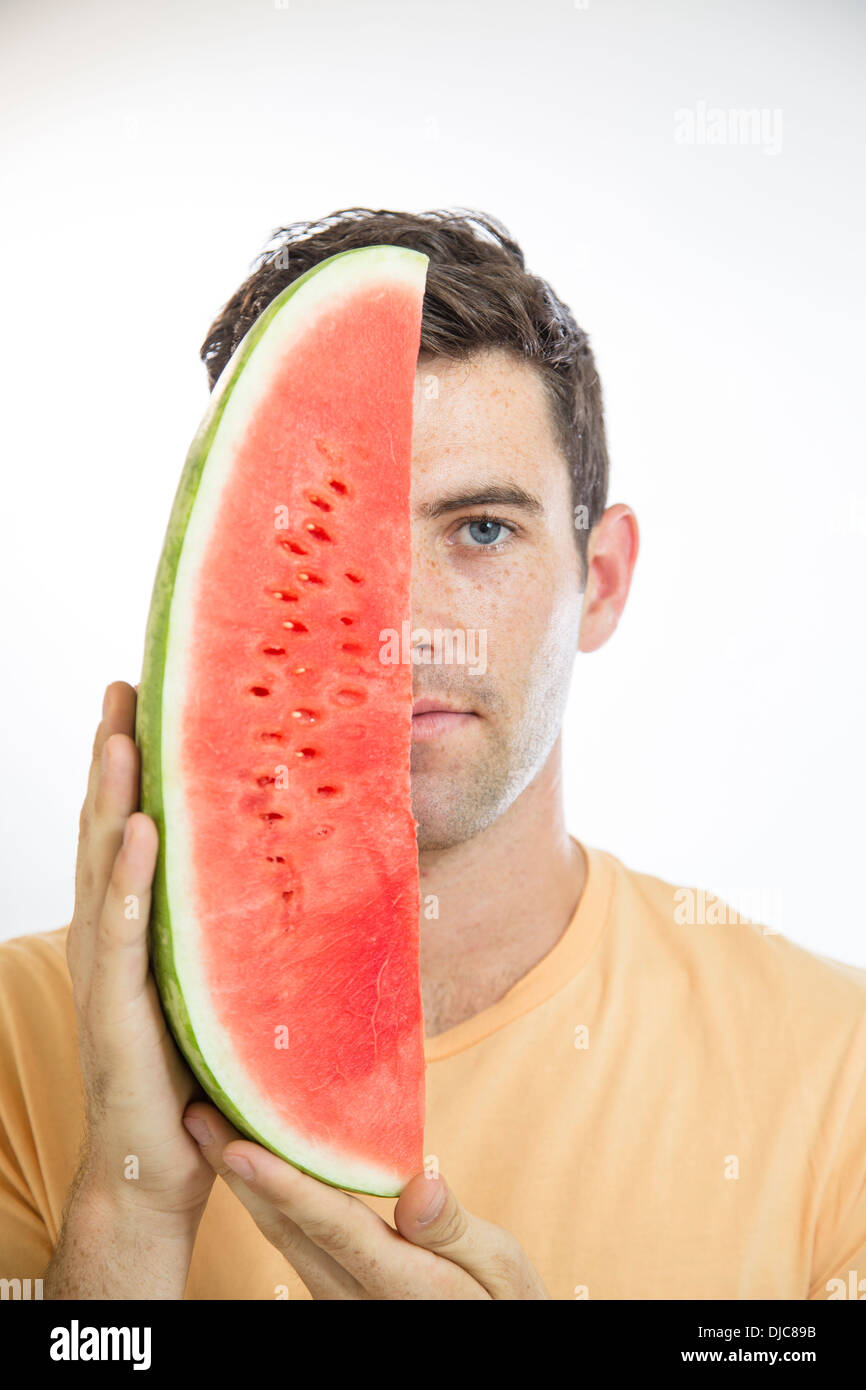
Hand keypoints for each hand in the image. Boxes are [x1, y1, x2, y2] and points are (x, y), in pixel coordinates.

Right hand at [65, 680, 215, 1230]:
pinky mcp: (119, 1011)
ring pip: (104, 867)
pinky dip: (128, 879)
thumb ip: (228, 925)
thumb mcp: (214, 979)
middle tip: (124, 685)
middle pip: (104, 827)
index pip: (127, 826)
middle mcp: (109, 936)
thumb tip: (287, 864)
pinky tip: (139, 830)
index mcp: (133, 925)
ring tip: (124, 731)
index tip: (148, 695)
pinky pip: (124, 934)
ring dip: (112, 796)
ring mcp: (107, 971)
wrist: (157, 1168)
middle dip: (113, 755)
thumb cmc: (191, 1073)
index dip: (132, 764)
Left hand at [183, 1102, 550, 1298]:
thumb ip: (457, 1232)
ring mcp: (337, 1300)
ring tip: (209, 1124)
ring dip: (243, 1182)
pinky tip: (253, 1163)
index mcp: (400, 1285)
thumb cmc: (505, 1306)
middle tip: (196, 1113)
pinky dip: (269, 1199)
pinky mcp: (333, 1294)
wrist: (495, 1346)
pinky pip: (293, 1242)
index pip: (333, 1227)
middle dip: (237, 1170)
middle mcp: (354, 1297)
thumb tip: (420, 1186)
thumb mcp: (503, 1274)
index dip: (284, 1186)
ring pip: (281, 1235)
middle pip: (286, 1228)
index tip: (238, 1148)